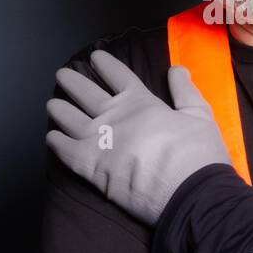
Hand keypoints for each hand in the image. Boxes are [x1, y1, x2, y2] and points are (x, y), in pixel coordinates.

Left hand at [45, 49, 232, 225]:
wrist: (190, 194)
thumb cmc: (198, 154)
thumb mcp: (200, 115)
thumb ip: (185, 90)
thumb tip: (176, 69)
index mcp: (141, 102)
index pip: (118, 75)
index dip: (105, 65)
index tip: (94, 57)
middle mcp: (115, 117)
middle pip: (87, 94)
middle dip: (73, 83)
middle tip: (62, 75)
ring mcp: (100, 141)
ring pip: (70, 120)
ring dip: (60, 110)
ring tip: (52, 104)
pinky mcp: (91, 168)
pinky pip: (66, 152)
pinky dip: (57, 143)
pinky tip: (52, 137)